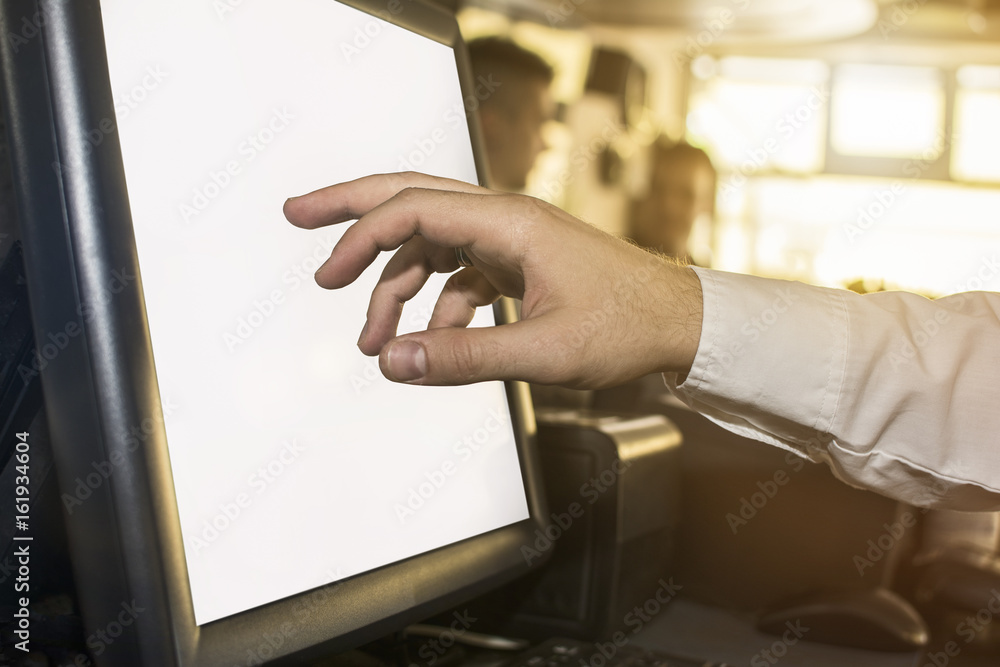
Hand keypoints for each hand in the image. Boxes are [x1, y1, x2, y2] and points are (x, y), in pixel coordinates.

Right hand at [283, 172, 702, 387]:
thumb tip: (393, 362)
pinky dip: (437, 307)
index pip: (415, 210)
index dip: (361, 235)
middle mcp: (505, 220)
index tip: (326, 271)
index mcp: (509, 223)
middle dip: (353, 211)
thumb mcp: (544, 351)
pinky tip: (432, 343)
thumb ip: (465, 358)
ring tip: (369, 338)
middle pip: (413, 199)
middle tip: (300, 216)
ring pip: (432, 246)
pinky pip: (460, 275)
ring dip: (396, 287)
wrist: (679, 325)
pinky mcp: (518, 263)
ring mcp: (511, 240)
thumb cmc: (628, 326)